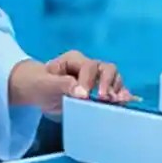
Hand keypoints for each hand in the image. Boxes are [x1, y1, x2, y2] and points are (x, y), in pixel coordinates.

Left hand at [9, 51, 134, 116]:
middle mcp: (89, 66)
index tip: (83, 97)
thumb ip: (62, 85)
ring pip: (114, 78)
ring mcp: (96, 78)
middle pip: (107, 69)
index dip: (89, 81)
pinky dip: (121, 96)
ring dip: (117, 90)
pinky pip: (114, 91)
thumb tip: (82, 93)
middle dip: (108, 83)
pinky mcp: (99, 90)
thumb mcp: (44, 83)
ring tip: (115, 102)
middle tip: (103, 99)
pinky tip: (125, 103)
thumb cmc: (38, 83)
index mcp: (74, 59)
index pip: (89, 66)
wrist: (37, 91)